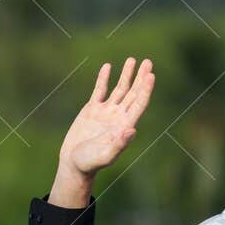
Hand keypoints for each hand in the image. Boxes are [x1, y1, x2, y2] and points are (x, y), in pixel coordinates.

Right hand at [50, 58, 154, 204]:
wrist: (74, 164)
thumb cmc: (90, 163)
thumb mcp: (105, 155)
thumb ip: (119, 144)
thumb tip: (131, 130)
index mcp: (124, 125)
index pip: (139, 104)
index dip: (145, 90)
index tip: (151, 75)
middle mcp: (118, 116)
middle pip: (133, 93)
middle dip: (140, 77)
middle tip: (147, 62)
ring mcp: (105, 112)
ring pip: (119, 89)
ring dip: (126, 75)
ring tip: (132, 60)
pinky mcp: (91, 110)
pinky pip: (100, 91)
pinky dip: (104, 79)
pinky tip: (108, 67)